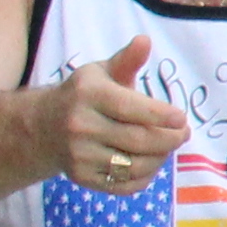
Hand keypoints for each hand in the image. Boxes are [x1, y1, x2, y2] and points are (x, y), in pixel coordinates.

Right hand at [42, 30, 192, 197]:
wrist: (42, 127)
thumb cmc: (82, 96)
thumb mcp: (101, 73)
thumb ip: (127, 60)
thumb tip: (145, 41)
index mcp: (88, 94)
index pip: (134, 108)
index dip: (164, 116)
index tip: (182, 118)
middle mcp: (80, 125)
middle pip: (140, 140)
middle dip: (171, 139)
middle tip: (183, 134)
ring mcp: (79, 155)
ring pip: (136, 165)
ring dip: (161, 159)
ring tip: (166, 148)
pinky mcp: (82, 178)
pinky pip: (125, 185)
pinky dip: (145, 177)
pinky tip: (148, 163)